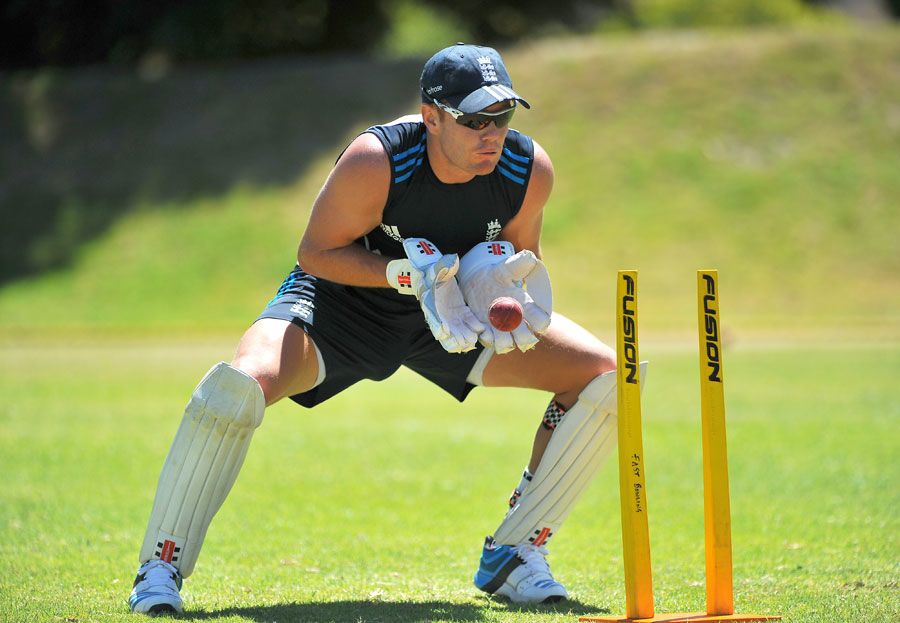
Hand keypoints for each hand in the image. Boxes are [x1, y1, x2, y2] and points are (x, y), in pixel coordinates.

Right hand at [386, 238, 484, 352]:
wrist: (438, 274)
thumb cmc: (435, 270)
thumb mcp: (438, 268)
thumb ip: (444, 266)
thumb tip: (453, 260)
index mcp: (431, 303)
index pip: (433, 317)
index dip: (437, 325)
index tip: (444, 332)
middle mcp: (441, 314)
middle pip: (446, 331)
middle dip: (454, 338)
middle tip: (462, 342)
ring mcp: (452, 316)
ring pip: (458, 331)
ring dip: (464, 337)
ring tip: (472, 341)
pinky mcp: (462, 313)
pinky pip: (469, 323)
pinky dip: (474, 328)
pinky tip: (481, 330)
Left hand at [458, 241, 552, 353]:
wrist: (476, 279)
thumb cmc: (495, 274)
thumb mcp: (505, 268)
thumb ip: (518, 264)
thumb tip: (530, 257)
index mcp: (525, 305)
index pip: (541, 320)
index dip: (541, 323)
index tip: (535, 319)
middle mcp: (515, 320)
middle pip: (527, 339)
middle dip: (523, 338)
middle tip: (512, 327)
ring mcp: (501, 328)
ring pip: (508, 345)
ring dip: (503, 341)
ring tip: (494, 330)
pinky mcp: (486, 331)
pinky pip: (489, 342)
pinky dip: (486, 338)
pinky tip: (482, 328)